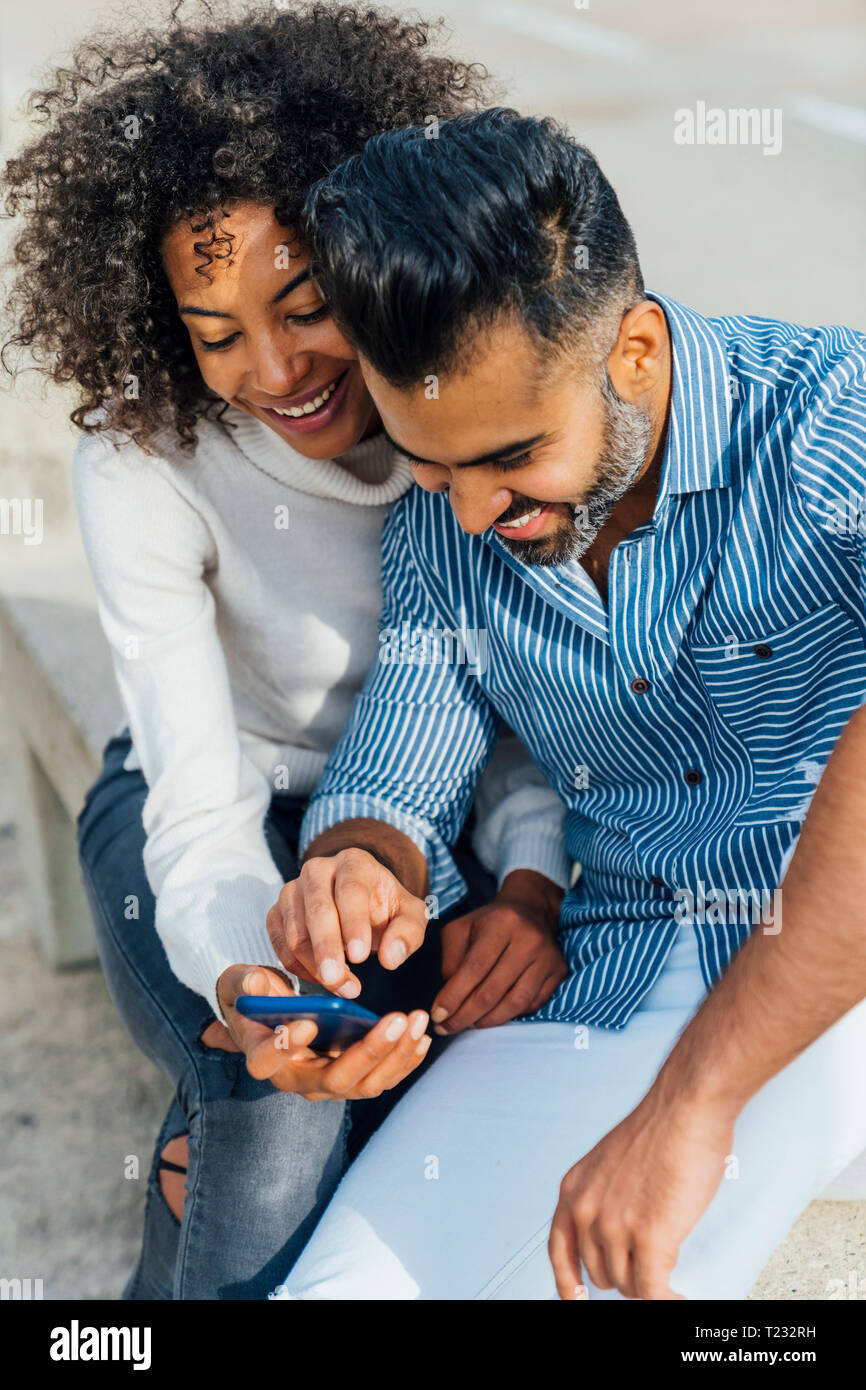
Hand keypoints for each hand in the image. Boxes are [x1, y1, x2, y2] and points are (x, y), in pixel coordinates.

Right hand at [216, 964, 430, 1098]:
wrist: (270, 1019)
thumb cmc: (254, 1000)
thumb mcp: (240, 985)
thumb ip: (243, 982)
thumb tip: (255, 982)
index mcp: (264, 1056)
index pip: (268, 1062)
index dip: (286, 1045)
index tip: (308, 1022)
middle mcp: (298, 1079)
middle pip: (337, 1079)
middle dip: (370, 1051)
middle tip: (396, 1018)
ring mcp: (328, 1083)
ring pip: (367, 1083)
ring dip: (397, 1054)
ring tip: (416, 1020)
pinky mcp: (353, 1077)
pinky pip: (382, 1077)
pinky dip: (405, 1060)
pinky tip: (422, 1037)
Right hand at [266, 848, 428, 999]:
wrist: (361, 904)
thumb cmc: (385, 909)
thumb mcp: (409, 916)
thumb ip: (407, 934)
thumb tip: (390, 958)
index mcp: (353, 862)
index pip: (350, 889)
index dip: (353, 923)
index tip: (360, 957)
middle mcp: (318, 870)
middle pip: (317, 909)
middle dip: (327, 947)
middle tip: (337, 978)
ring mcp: (292, 890)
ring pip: (294, 931)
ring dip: (314, 965)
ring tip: (340, 986)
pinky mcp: (276, 912)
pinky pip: (279, 944)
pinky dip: (297, 967)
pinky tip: (320, 980)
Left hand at [431, 869, 566, 1032]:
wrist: (531, 911)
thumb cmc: (489, 924)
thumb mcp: (461, 929)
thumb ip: (449, 959)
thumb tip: (448, 997)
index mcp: (502, 922)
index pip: (474, 968)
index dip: (453, 996)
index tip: (437, 1015)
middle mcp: (529, 939)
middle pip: (492, 990)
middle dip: (465, 1015)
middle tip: (446, 1027)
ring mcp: (547, 956)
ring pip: (514, 1003)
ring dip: (487, 1021)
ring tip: (468, 1025)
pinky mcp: (559, 971)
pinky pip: (532, 1005)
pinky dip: (510, 1016)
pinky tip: (492, 1016)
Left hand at [548, 1084, 734, 1299]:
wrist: (684, 1108)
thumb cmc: (660, 1127)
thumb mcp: (610, 1161)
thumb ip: (603, 1195)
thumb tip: (615, 1228)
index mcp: (573, 1189)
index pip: (558, 1250)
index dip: (566, 1281)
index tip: (575, 1298)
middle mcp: (586, 1210)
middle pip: (600, 1272)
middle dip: (625, 1274)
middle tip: (647, 1268)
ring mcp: (615, 1226)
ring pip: (628, 1285)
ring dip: (649, 1286)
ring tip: (668, 1277)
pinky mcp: (649, 1237)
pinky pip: (652, 1292)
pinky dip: (667, 1301)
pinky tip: (679, 1297)